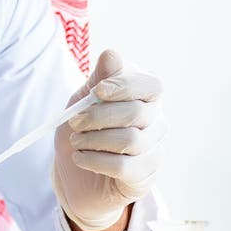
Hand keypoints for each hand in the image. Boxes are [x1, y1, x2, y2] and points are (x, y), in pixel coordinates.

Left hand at [51, 49, 166, 230]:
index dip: (126, 86)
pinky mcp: (145, 177)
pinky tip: (80, 158)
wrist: (74, 174)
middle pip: (136, 113)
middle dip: (97, 116)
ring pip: (130, 140)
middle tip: (74, 122)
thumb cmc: (83, 130)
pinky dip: (95, 160)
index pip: (151, 85)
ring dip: (93, 140)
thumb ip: (99, 78)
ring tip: (76, 141)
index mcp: (143, 98)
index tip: (97, 91)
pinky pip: (124, 167)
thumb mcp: (82, 100)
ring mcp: (154, 151)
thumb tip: (112, 54)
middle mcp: (155, 122)